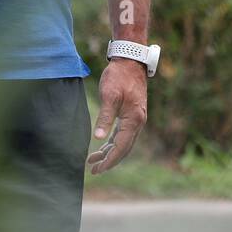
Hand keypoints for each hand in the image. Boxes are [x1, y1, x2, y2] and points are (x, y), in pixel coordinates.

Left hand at [86, 58, 147, 173]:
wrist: (130, 61)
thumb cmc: (119, 77)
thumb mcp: (109, 96)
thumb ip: (105, 118)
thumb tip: (98, 138)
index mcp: (134, 120)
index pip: (121, 147)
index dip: (109, 160)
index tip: (97, 169)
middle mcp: (138, 122)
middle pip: (124, 148)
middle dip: (109, 161)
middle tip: (93, 170)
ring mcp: (136, 119)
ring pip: (124, 142)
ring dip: (110, 153)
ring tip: (93, 161)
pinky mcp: (132, 114)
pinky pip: (123, 134)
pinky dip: (113, 142)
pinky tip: (103, 146)